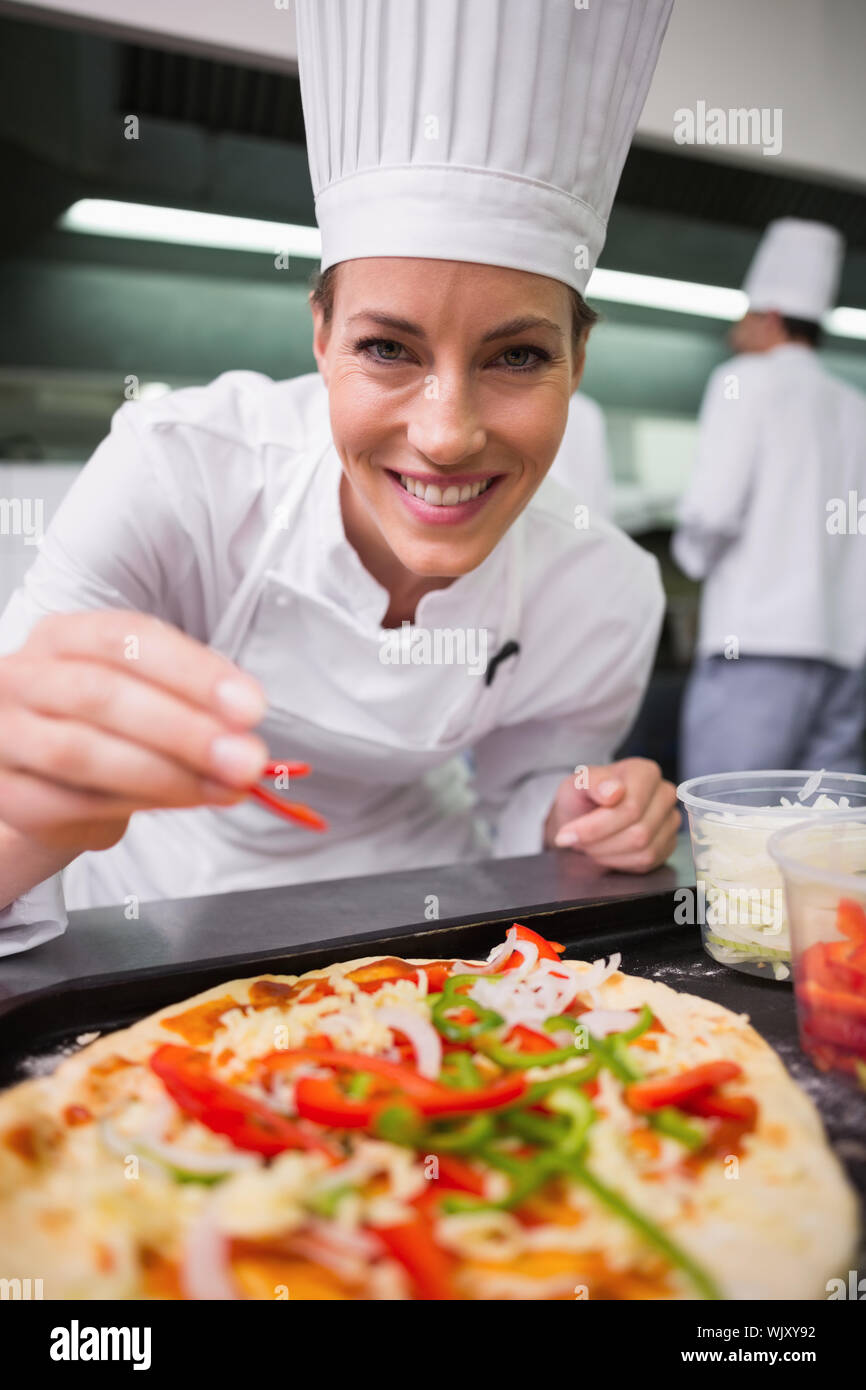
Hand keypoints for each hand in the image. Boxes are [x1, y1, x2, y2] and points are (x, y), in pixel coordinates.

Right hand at [0, 611, 269, 852]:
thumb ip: (186, 703)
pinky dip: (135, 804)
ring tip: (223, 786)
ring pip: (82, 752)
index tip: (249, 705)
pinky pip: (71, 801)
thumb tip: (242, 732)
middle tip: (244, 758)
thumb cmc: (98, 726)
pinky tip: (180, 803)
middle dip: (184, 729)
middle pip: (102, 694)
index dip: (192, 671)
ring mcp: (5, 735)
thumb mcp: (141, 694)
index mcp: (63, 636)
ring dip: (165, 773)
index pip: (126, 638)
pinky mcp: (7, 794)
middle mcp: (23, 677)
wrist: (40, 777)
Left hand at [543, 757, 679, 872]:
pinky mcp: (667, 844)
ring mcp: (670, 820)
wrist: (583, 815)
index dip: (597, 826)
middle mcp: (664, 794)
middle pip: (639, 831)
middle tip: (576, 839)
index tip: (568, 833)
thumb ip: (591, 782)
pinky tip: (605, 849)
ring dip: (607, 852)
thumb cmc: (583, 796)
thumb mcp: (576, 784)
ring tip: (589, 843)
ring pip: (644, 849)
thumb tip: (613, 792)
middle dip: (600, 841)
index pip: (631, 808)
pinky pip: (646, 861)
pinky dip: (619, 861)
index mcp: (645, 772)